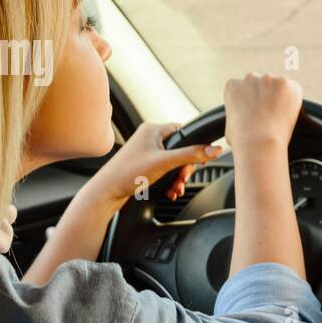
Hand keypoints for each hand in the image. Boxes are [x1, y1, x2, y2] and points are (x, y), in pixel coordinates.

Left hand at [88, 121, 221, 209]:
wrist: (107, 192)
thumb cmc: (128, 173)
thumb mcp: (165, 163)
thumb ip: (192, 155)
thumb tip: (215, 149)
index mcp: (153, 130)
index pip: (183, 132)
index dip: (193, 147)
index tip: (197, 161)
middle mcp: (149, 138)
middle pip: (181, 150)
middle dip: (184, 169)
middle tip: (181, 179)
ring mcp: (146, 152)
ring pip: (174, 163)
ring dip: (178, 178)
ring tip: (175, 188)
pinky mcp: (144, 165)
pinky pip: (165, 171)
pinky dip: (170, 182)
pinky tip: (169, 191)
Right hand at [224, 72, 302, 152]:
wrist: (258, 141)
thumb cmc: (242, 140)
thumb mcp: (230, 124)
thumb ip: (237, 114)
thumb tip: (241, 120)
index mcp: (233, 85)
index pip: (245, 89)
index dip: (252, 102)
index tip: (256, 113)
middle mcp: (249, 77)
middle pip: (262, 85)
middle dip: (266, 97)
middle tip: (270, 115)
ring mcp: (268, 79)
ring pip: (278, 87)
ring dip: (280, 99)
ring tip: (278, 117)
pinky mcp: (285, 83)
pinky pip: (293, 90)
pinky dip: (292, 101)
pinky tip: (287, 114)